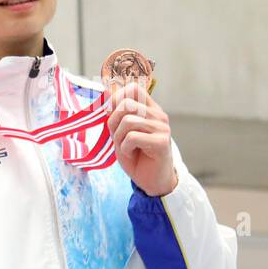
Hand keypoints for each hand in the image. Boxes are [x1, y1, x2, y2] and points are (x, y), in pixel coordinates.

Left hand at [107, 80, 176, 195]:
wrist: (152, 180)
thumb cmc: (136, 156)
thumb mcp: (121, 133)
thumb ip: (116, 117)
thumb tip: (105, 98)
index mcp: (150, 109)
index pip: (134, 88)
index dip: (116, 98)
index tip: (110, 115)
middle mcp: (158, 115)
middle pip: (126, 104)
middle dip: (113, 122)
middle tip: (117, 138)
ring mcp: (162, 128)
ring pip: (128, 121)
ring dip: (119, 138)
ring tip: (126, 148)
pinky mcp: (162, 142)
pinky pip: (132, 137)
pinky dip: (125, 148)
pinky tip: (132, 154)